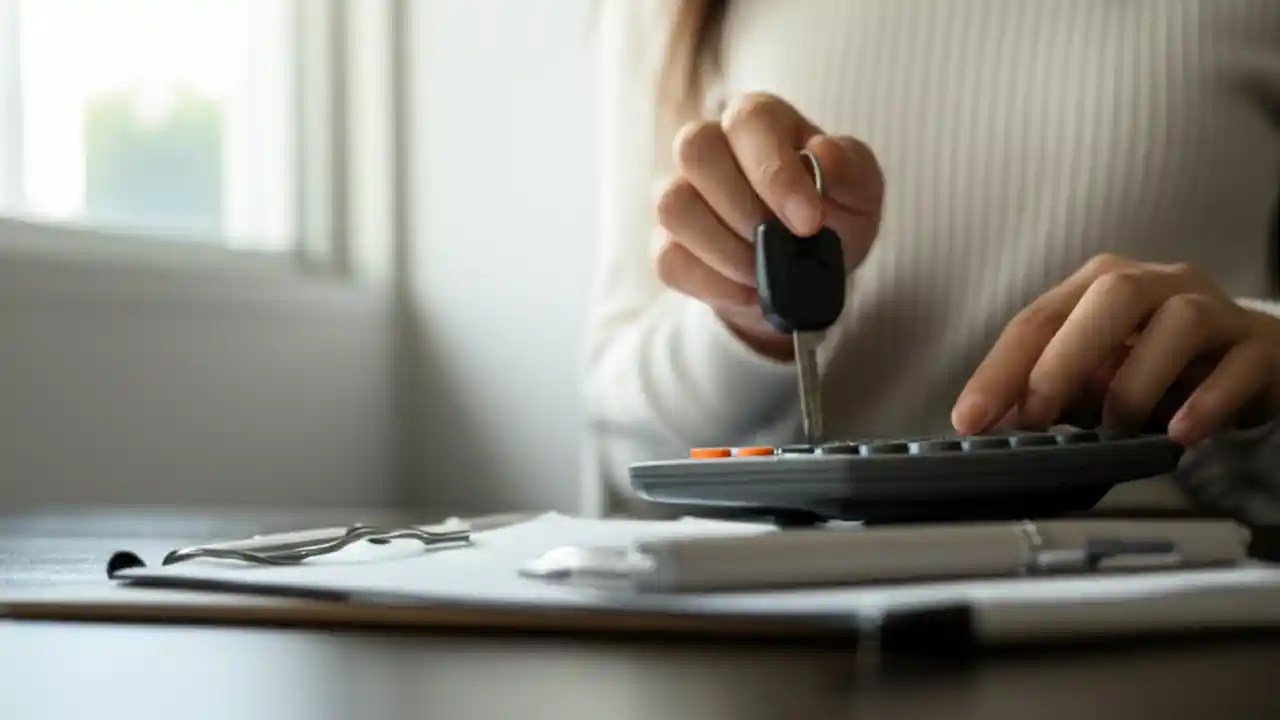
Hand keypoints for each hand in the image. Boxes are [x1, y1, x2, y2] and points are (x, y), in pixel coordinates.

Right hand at [654, 93, 884, 358]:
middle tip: (784, 244)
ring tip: (765, 272)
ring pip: (674, 206)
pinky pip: (669, 259)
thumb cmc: (833, 215)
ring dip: (725, 249)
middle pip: (694, 150)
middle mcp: (710, 146)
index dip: (774, 172)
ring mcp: (681, 194)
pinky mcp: (668, 243)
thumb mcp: (861, 192)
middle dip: (744, 208)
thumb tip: (825, 154)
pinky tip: (748, 291)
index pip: (747, 121)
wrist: (808, 270)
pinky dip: (713, 284)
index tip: (809, 220)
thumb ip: (851, 169)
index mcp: (759, 121)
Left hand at [952, 253, 1279, 444]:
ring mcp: (1216, 309)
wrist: (1254, 364)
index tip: (969, 419)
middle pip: (1110, 296)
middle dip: (1062, 360)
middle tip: (1036, 418)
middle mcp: (1159, 283)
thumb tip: (996, 423)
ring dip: (1136, 383)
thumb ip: (1050, 393)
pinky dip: (1206, 403)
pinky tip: (1180, 435)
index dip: (999, 369)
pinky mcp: (1261, 347)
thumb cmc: (1158, 370)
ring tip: (1117, 427)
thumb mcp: (1095, 378)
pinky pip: (1238, 366)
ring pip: (1179, 322)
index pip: (1039, 318)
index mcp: (1101, 285)